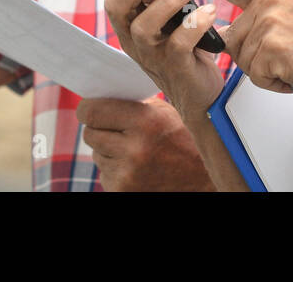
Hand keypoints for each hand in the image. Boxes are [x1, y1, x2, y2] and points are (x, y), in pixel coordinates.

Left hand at [77, 97, 214, 190]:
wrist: (205, 179)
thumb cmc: (184, 139)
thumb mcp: (164, 112)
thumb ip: (132, 105)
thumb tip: (99, 99)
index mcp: (145, 122)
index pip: (92, 112)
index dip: (87, 108)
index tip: (89, 109)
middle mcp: (134, 150)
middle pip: (90, 134)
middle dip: (99, 129)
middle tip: (114, 129)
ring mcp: (128, 175)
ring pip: (96, 155)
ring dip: (108, 151)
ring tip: (133, 150)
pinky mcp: (124, 192)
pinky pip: (105, 174)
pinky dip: (115, 170)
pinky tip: (136, 168)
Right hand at [103, 0, 224, 120]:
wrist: (201, 93)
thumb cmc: (183, 45)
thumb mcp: (167, 14)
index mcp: (129, 21)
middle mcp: (132, 38)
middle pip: (118, 7)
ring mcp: (150, 56)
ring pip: (144, 27)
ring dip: (166, 2)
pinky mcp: (174, 69)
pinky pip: (177, 46)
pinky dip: (193, 25)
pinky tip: (209, 12)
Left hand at [169, 0, 292, 103]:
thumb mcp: (289, 19)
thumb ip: (260, 17)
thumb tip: (227, 33)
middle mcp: (268, 1)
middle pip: (231, 37)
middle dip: (252, 56)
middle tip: (286, 55)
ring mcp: (269, 22)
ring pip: (242, 59)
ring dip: (264, 71)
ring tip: (292, 64)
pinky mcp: (271, 47)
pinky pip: (254, 74)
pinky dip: (272, 82)